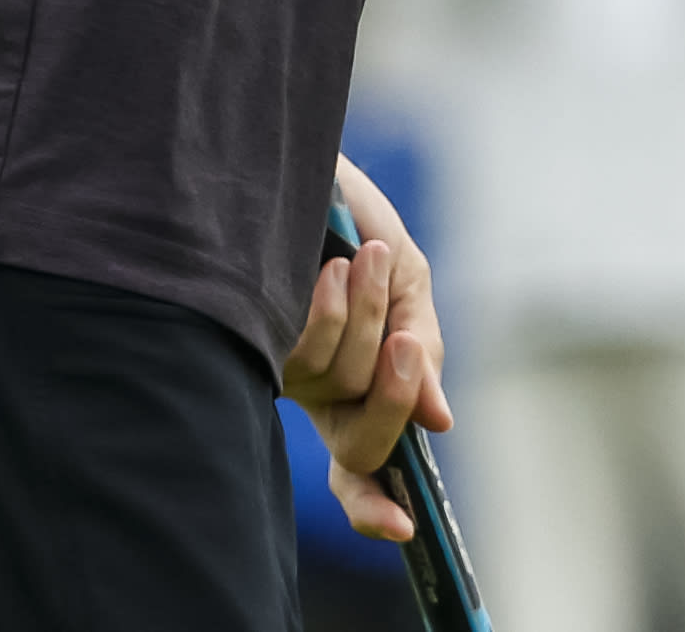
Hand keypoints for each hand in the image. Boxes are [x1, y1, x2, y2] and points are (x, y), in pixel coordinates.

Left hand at [284, 158, 454, 544]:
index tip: (403, 529)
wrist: (298, 156)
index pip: (362, 464)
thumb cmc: (350, 216)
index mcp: (354, 385)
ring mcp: (276, 366)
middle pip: (360, 443)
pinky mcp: (243, 336)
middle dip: (394, 397)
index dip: (376, 505)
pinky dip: (332, 307)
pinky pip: (302, 350)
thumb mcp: (408, 281)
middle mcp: (313, 390)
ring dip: (365, 318)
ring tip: (365, 257)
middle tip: (407, 343)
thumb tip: (441, 421)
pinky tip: (331, 264)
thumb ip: (423, 347)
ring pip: (339, 385)